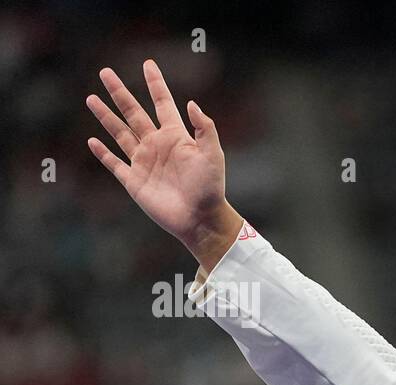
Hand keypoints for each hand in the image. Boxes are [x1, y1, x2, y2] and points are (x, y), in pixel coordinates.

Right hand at [86, 59, 242, 270]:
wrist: (200, 218)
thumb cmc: (210, 188)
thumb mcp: (213, 155)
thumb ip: (205, 129)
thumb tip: (191, 103)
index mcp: (176, 137)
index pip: (163, 104)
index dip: (155, 84)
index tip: (148, 64)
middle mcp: (157, 146)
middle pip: (133, 113)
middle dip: (120, 93)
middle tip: (105, 72)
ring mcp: (144, 162)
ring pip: (120, 133)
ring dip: (105, 116)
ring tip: (91, 98)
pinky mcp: (134, 181)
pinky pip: (115, 164)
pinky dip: (103, 153)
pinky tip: (93, 141)